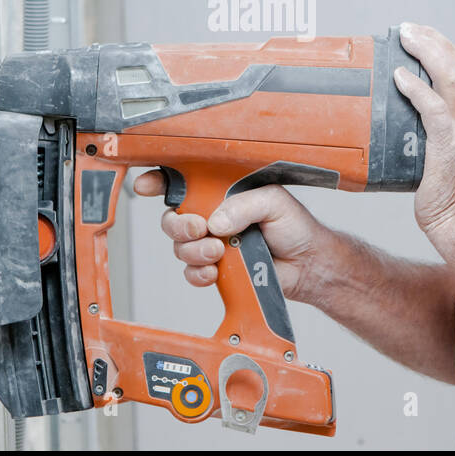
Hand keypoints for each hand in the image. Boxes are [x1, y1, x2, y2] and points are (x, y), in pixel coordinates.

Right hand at [132, 173, 332, 303]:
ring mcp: (212, 244)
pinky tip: (214, 272)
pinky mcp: (215, 269)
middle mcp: (212, 216)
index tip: (146, 186)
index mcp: (223, 192)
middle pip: (173, 218)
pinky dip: (198, 273)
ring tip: (219, 252)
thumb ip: (243, 206)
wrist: (308, 265)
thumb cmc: (295, 227)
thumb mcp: (274, 202)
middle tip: (199, 229)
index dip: (160, 182)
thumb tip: (215, 222)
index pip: (185, 183)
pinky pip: (191, 273)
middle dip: (179, 225)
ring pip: (180, 247)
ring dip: (194, 251)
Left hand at [394, 21, 454, 233]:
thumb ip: (427, 127)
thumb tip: (395, 110)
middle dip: (431, 39)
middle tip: (407, 28)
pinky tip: (400, 78)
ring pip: (450, 77)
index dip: (439, 44)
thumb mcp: (440, 149)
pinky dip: (416, 90)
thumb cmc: (447, 191)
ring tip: (405, 38)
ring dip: (426, 52)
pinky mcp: (448, 145)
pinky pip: (434, 109)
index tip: (417, 33)